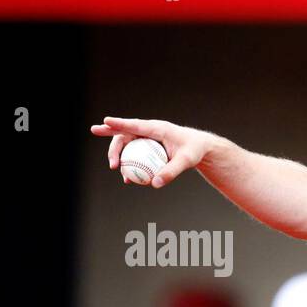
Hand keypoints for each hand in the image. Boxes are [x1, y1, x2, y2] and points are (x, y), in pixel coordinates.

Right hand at [90, 116, 217, 187]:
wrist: (200, 148)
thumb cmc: (194, 150)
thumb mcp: (186, 161)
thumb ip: (171, 172)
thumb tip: (154, 184)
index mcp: (157, 128)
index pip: (135, 125)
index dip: (119, 124)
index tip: (106, 121)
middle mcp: (149, 130)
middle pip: (125, 135)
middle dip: (113, 145)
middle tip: (111, 162)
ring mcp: (147, 137)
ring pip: (127, 145)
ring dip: (119, 157)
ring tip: (117, 171)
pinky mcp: (148, 145)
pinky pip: (134, 154)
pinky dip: (130, 164)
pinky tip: (128, 178)